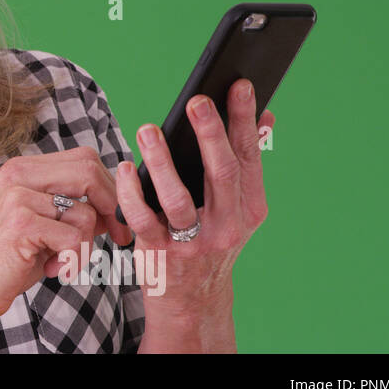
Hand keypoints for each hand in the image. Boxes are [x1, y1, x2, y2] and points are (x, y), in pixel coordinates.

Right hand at [0, 146, 134, 325]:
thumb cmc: (6, 259)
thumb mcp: (41, 224)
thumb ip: (71, 207)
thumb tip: (114, 204)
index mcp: (23, 169)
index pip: (84, 159)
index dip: (109, 188)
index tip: (117, 219)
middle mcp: (19, 174)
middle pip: (89, 173)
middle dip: (112, 208)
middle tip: (118, 237)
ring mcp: (18, 196)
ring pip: (86, 212)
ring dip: (85, 246)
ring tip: (61, 261)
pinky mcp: (21, 223)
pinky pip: (74, 237)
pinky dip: (72, 260)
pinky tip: (51, 269)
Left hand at [115, 77, 275, 321]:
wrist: (192, 302)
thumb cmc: (211, 241)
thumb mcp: (237, 209)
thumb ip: (245, 164)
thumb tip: (264, 117)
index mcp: (248, 208)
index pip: (248, 157)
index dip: (243, 120)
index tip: (239, 86)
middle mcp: (226, 225)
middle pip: (221, 173)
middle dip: (210, 134)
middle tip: (196, 102)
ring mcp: (193, 241)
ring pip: (178, 197)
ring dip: (161, 161)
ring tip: (148, 129)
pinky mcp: (160, 252)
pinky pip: (143, 218)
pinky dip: (131, 192)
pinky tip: (124, 169)